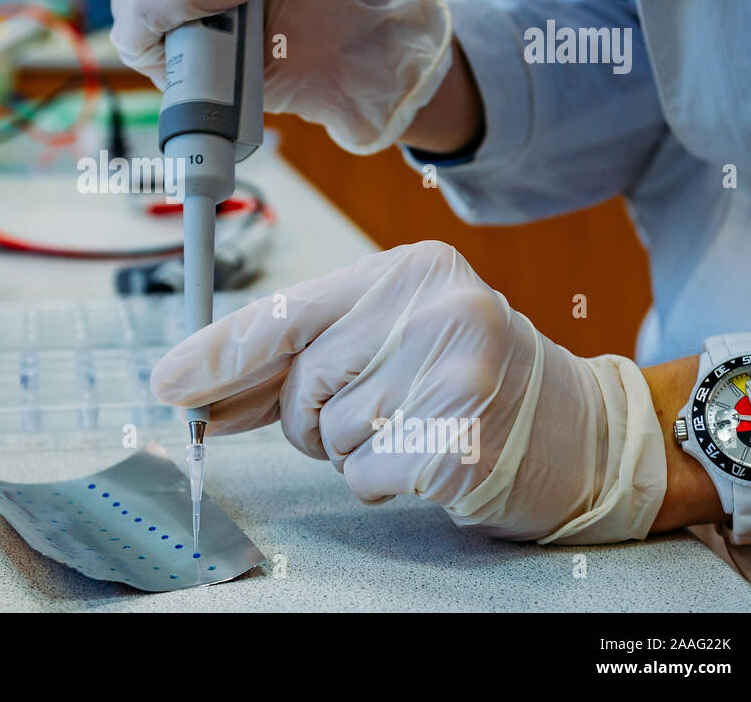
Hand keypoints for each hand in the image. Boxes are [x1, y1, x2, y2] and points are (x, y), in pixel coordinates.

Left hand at [151, 241, 667, 542]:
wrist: (581, 430)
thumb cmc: (469, 376)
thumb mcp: (392, 335)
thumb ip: (304, 351)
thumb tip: (201, 385)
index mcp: (407, 272)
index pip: (285, 314)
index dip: (216, 354)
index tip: (169, 383)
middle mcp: (431, 312)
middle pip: (301, 383)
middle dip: (313, 414)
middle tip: (374, 409)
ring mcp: (451, 376)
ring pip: (330, 435)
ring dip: (354, 447)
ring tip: (413, 426)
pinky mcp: (459, 443)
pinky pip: (365, 476)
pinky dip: (384, 480)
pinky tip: (429, 456)